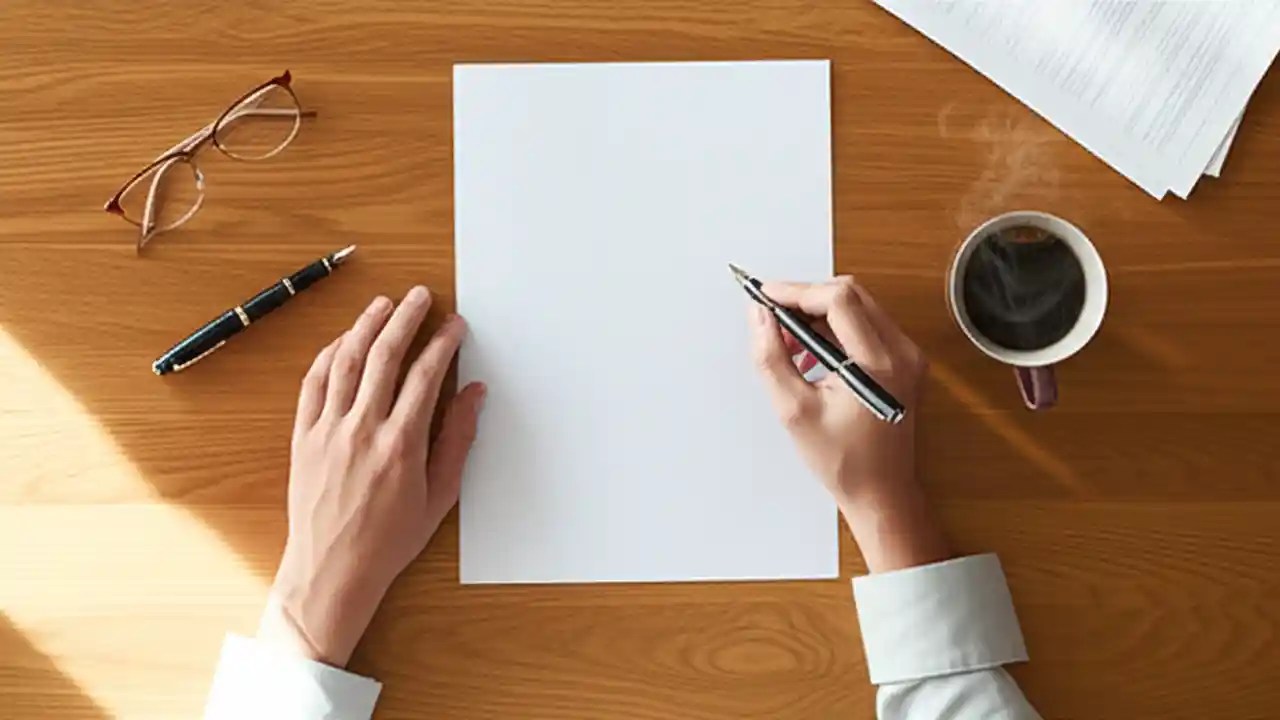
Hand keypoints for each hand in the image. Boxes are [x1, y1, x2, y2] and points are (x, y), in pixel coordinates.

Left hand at [258, 287, 485, 666]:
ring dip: (365, 326)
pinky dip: (329, 356)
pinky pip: (314, 384)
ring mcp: (328, 431)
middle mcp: (363, 430)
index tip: (455, 326)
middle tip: (420, 297)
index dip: (443, 343)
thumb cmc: (389, 541)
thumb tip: (474, 395)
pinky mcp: (303, 437)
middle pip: (385, 356)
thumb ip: (457, 440)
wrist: (332, 571)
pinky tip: (343, 341)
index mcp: (402, 445)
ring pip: (346, 362)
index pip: (425, 375)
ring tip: (383, 304)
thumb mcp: (439, 495)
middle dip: (406, 319)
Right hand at [747, 276, 948, 572]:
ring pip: (857, 306)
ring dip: (817, 313)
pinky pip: (865, 325)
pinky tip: (810, 353)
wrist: (881, 491)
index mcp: (880, 364)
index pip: (838, 300)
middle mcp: (901, 352)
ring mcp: (906, 356)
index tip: (765, 296)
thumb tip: (759, 316)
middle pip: (849, 295)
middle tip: (771, 317)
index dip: (796, 292)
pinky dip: (834, 328)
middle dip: (805, 299)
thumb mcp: (794, 411)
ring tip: (788, 342)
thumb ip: (772, 358)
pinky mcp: (902, 361)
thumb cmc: (844, 462)